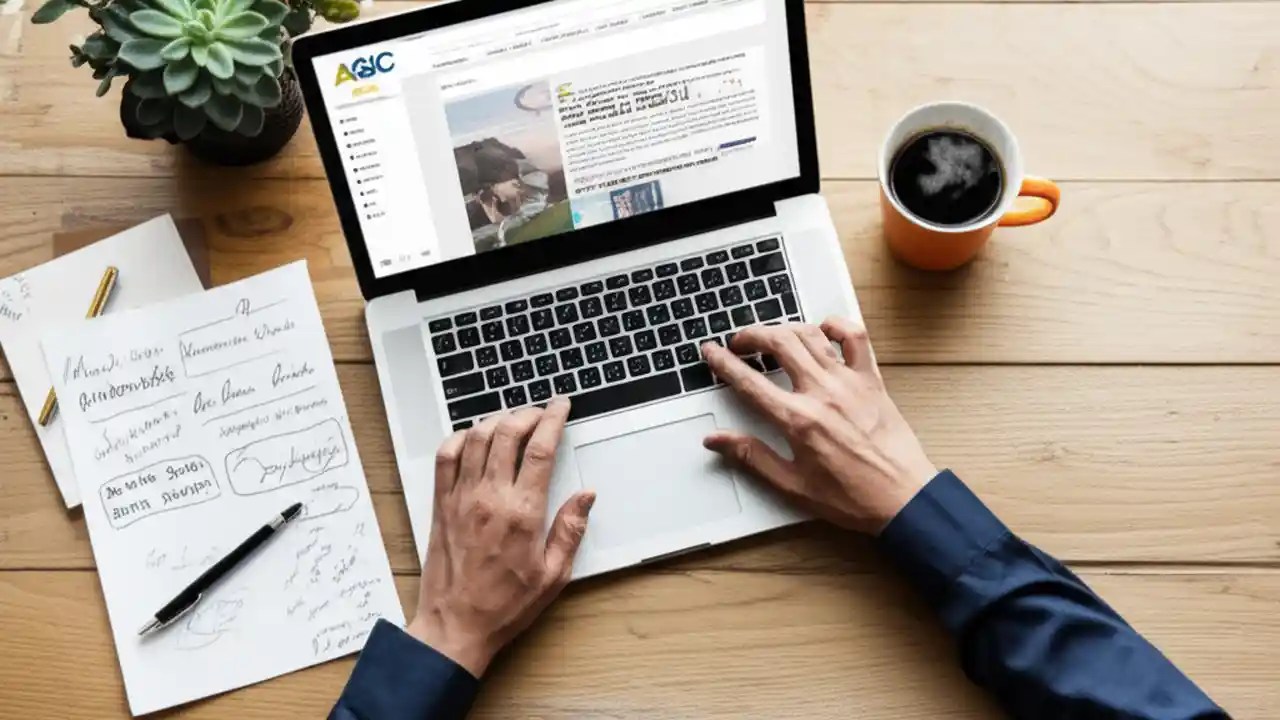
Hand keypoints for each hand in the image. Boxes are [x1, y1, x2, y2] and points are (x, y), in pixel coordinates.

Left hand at [406, 398, 594, 675]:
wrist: (456, 626)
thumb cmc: (504, 605)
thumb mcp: (553, 575)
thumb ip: (570, 530)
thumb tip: (586, 496)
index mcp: (523, 512)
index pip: (540, 448)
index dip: (553, 419)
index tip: (561, 406)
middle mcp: (490, 497)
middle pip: (507, 432)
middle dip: (527, 412)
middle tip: (540, 411)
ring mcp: (461, 498)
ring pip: (477, 438)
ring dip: (496, 419)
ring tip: (512, 418)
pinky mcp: (441, 504)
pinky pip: (446, 457)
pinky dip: (460, 437)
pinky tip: (473, 437)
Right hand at [701, 318, 935, 534]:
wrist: (902, 498)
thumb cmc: (851, 497)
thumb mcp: (792, 485)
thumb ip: (751, 457)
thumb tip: (717, 440)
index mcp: (798, 421)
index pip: (749, 382)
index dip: (723, 363)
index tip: (711, 352)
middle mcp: (822, 393)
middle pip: (778, 344)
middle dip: (751, 335)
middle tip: (738, 342)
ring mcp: (849, 382)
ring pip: (809, 335)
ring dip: (784, 328)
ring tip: (772, 337)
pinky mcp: (871, 380)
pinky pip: (854, 337)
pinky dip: (835, 326)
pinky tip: (822, 331)